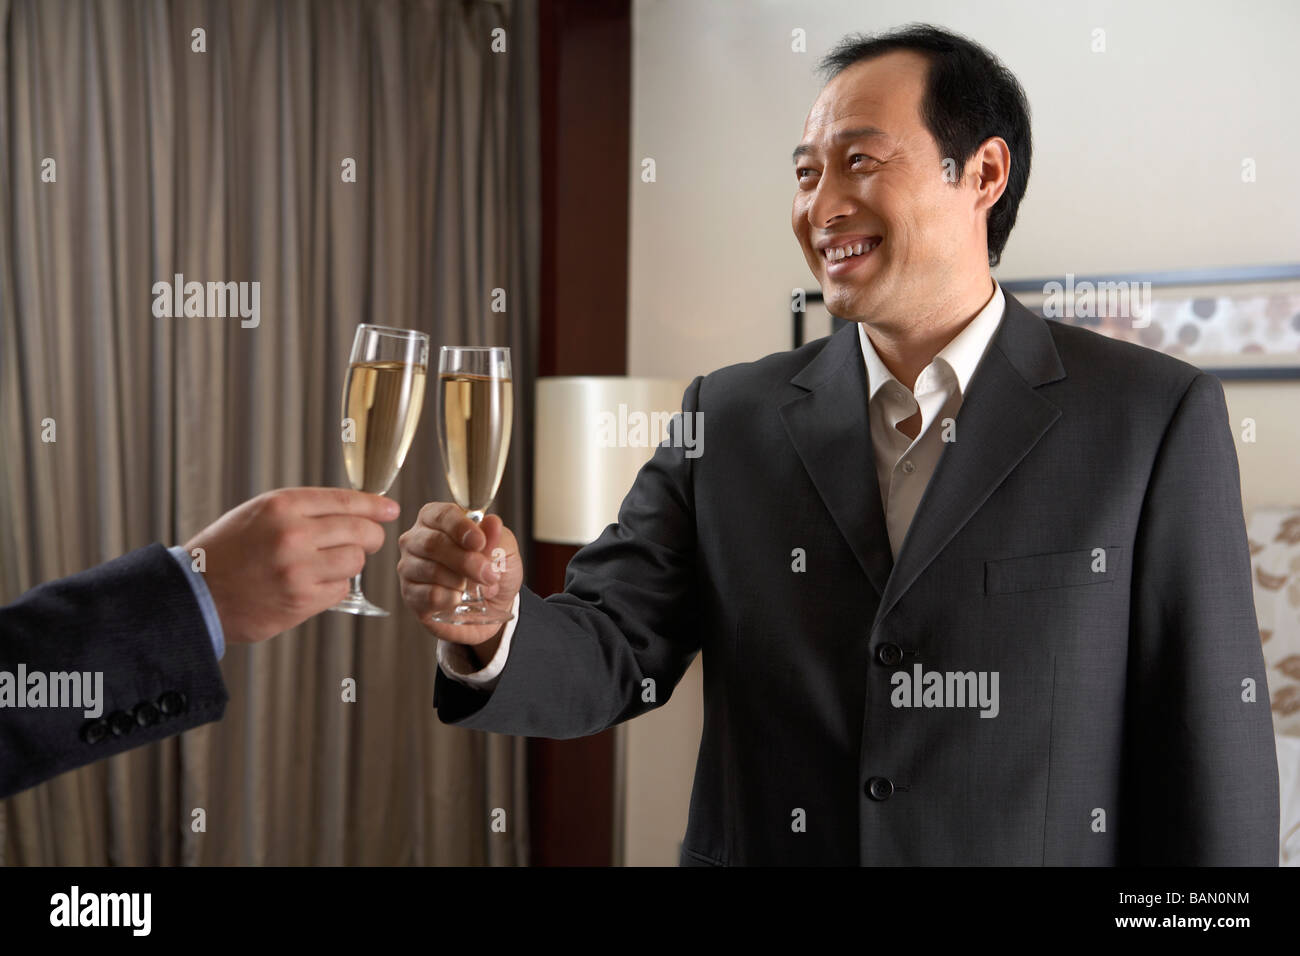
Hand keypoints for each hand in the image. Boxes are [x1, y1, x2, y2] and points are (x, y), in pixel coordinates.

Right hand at [183, 487, 400, 643]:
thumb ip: (305, 509)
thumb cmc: (228, 551)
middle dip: (370, 536)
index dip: (375, 505)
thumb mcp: (259, 513)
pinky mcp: (301, 600)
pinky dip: (333, 587)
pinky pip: (340, 589)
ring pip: (356, 561)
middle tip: (366, 540)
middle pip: (362, 531)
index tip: (390, 509)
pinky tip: (311, 584)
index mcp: (282, 505)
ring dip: (349, 563)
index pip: (347, 500)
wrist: (194, 594)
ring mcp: (298, 569)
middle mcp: (293, 534)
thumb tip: (358, 509)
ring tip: (327, 564)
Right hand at [397, 502, 522, 661]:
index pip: (442, 515)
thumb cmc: (493, 569)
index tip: (479, 542)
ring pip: (432, 571)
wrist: (493, 604)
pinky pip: (429, 596)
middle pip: (433, 543)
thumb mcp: (504, 549)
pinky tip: (460, 599)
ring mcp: (410, 567)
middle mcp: (417, 539)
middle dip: (465, 560)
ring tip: (476, 588)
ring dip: (461, 582)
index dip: (461, 528)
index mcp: (438, 518)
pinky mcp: (411, 594)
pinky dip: (451, 598)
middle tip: (487, 574)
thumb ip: (497, 537)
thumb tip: (492, 523)